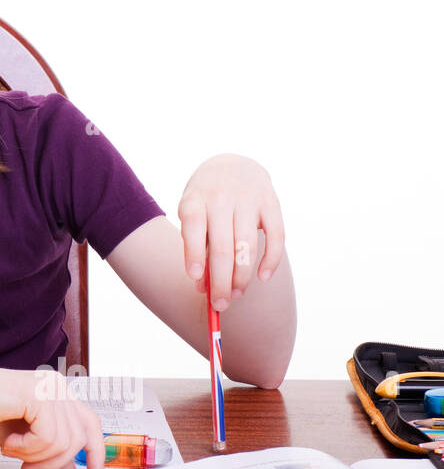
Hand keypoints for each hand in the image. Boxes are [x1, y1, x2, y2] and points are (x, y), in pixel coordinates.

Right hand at [0, 367, 105, 468]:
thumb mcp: (21, 439)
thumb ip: (47, 450)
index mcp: (55, 391)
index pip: (89, 422)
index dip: (96, 449)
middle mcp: (56, 385)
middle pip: (78, 438)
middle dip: (54, 462)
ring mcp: (48, 387)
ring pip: (64, 442)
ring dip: (35, 456)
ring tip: (11, 450)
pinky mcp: (37, 394)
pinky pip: (48, 437)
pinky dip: (27, 448)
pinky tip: (8, 442)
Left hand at [177, 153, 285, 312]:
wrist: (232, 164)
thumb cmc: (206, 200)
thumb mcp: (194, 214)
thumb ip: (197, 246)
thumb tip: (203, 288)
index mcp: (195, 199)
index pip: (193, 227)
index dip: (193, 254)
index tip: (196, 281)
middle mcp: (221, 197)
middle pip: (222, 246)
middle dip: (221, 281)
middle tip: (220, 305)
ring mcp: (248, 199)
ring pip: (247, 246)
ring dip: (242, 276)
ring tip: (235, 295)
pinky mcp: (271, 202)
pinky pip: (276, 236)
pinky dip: (271, 259)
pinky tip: (263, 277)